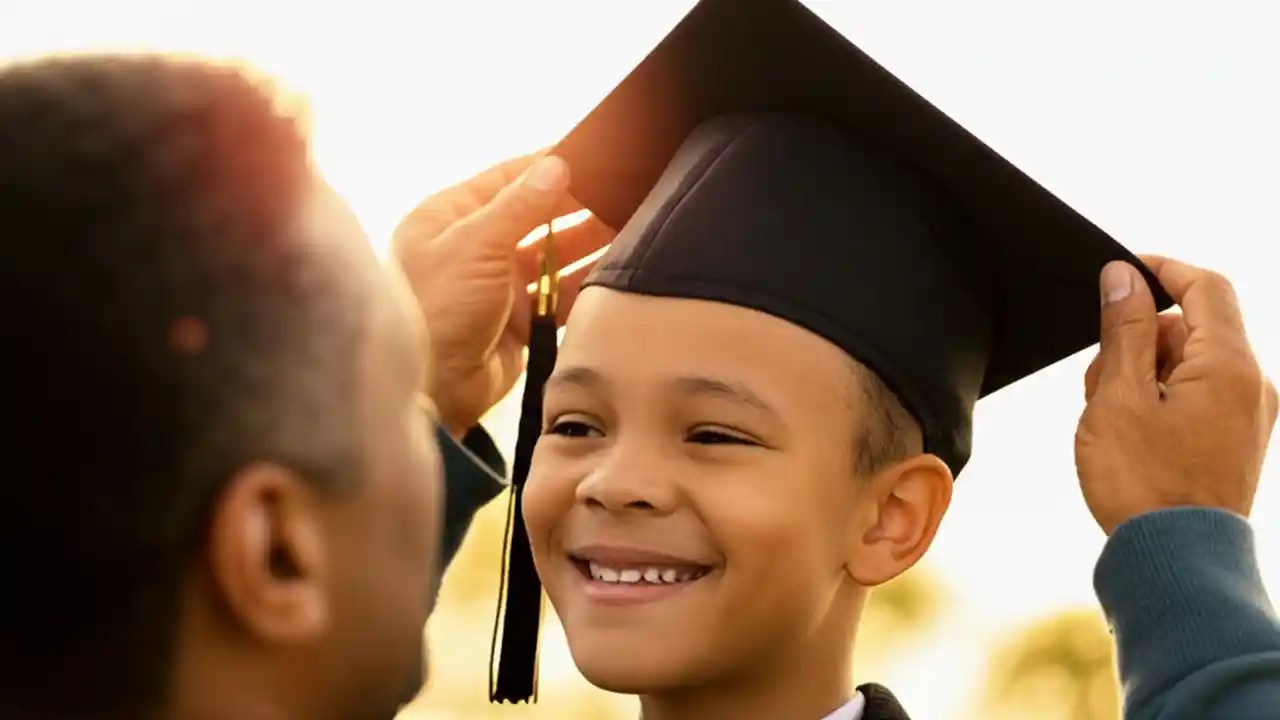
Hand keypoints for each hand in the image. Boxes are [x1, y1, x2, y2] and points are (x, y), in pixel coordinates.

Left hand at [393, 152, 613, 436]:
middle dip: (580, 205)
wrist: (430, 392)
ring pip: (555, 257)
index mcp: (450, 218)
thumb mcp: (475, 246)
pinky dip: (588, 284)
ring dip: (591, 244)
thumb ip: (520, 206)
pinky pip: (560, 296)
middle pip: (538, 216)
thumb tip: (557, 165)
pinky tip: (618, 269)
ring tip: (635, 225)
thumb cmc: (434, 310)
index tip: (595, 155)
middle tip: (626, 190)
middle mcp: (474, 248)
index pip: (508, 177)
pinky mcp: (518, 323)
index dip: (550, 165)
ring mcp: (498, 287)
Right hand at [1076, 256, 1277, 533]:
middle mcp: (1251, 384)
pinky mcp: (1236, 439)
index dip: (1160, 269)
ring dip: (1144, 372)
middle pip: (1192, 327)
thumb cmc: (1142, 483)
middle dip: (1138, 338)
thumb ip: (1122, 330)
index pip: (1205, 286)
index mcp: (1228, 366)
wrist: (1174, 560)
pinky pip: (1198, 394)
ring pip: (1190, 362)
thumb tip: (1122, 277)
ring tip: (1111, 416)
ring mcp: (1248, 415)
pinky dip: (1161, 398)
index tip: (1119, 273)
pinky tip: (1131, 431)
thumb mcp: (1118, 396)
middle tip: (1099, 378)